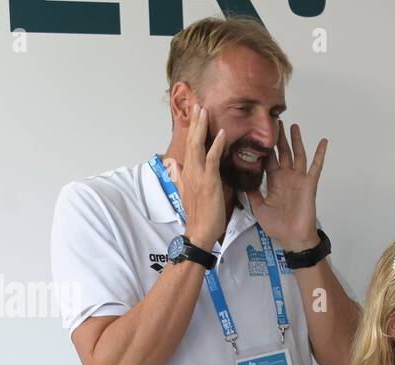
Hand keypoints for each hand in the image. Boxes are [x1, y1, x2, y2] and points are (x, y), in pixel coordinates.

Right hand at [161, 103, 226, 249]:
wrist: (199, 231)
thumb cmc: (198, 214)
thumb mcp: (186, 192)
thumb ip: (179, 176)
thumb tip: (172, 164)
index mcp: (187, 172)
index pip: (189, 145)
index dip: (192, 129)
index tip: (195, 114)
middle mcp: (190, 170)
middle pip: (191, 141)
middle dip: (194, 122)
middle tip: (198, 104)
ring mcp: (199, 175)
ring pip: (198, 146)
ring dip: (201, 127)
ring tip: (204, 111)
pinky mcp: (209, 181)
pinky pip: (212, 159)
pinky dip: (216, 145)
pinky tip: (221, 133)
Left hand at [247, 120, 325, 251]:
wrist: (293, 237)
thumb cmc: (277, 225)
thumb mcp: (258, 207)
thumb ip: (251, 192)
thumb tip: (239, 180)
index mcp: (274, 181)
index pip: (268, 159)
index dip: (263, 147)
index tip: (256, 132)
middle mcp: (286, 176)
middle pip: (282, 152)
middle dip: (278, 137)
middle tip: (274, 121)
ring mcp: (298, 179)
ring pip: (297, 154)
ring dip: (295, 140)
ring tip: (292, 125)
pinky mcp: (309, 183)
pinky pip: (316, 166)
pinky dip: (320, 154)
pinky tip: (323, 141)